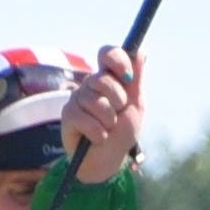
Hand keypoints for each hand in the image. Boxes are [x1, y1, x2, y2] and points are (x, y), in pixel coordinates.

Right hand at [61, 46, 144, 184]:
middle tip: (118, 113)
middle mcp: (91, 84)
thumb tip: (141, 49)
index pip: (108, 54)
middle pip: (102, 78)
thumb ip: (136, 78)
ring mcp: (78, 97)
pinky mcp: (67, 114)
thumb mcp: (135, 105)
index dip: (116, 60)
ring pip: (94, 100)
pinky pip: (84, 118)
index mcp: (110, 78)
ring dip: (108, 120)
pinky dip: (97, 132)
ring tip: (107, 129)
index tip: (127, 77)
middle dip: (117, 100)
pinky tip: (97, 138)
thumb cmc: (122, 133)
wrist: (108, 160)